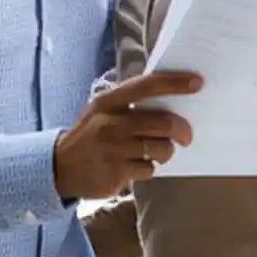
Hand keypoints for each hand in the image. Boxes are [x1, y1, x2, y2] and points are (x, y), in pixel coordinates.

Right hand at [54, 72, 201, 199]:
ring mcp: (113, 150)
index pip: (147, 86)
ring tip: (155, 152)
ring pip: (160, 148)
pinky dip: (149, 168)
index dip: (175, 83)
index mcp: (109, 102)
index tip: (198, 83)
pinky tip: (135, 166)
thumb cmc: (92, 134)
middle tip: (187, 136)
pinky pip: (149, 169)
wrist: (58, 167)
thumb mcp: (103, 110)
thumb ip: (132, 103)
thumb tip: (175, 100)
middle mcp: (110, 124)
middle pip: (163, 122)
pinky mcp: (115, 173)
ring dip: (166, 151)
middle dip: (182, 129)